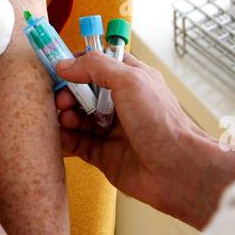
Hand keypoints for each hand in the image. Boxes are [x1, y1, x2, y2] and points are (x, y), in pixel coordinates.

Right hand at [53, 47, 213, 214]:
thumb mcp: (130, 81)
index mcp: (132, 80)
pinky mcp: (104, 155)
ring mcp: (112, 130)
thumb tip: (65, 64)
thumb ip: (96, 67)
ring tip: (63, 118)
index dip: (77, 64)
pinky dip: (65, 139)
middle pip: (83, 92)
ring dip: (65, 116)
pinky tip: (60, 136)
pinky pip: (77, 144)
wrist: (177, 170)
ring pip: (78, 118)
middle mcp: (121, 103)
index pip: (99, 64)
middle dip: (67, 93)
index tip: (57, 66)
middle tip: (60, 99)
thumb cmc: (162, 123)